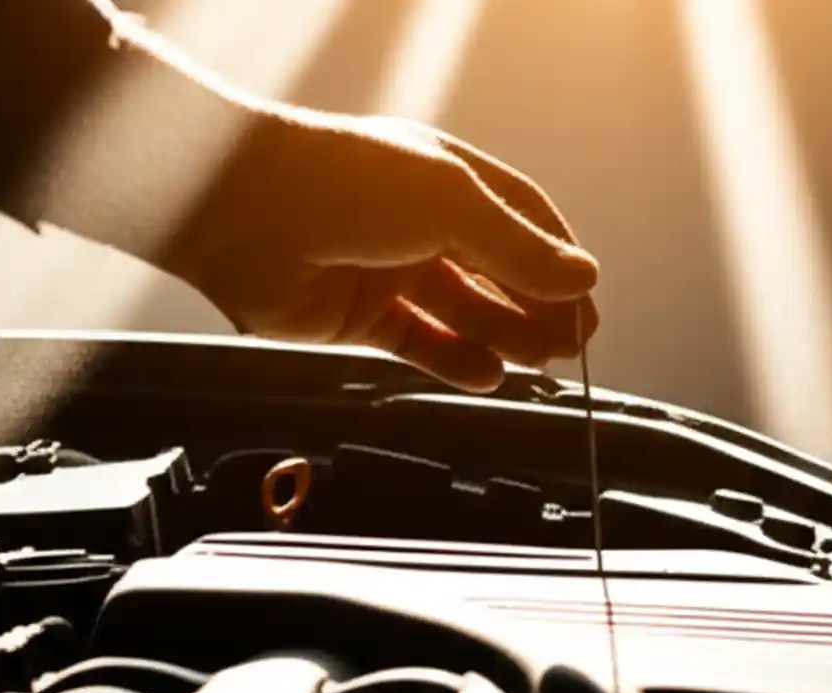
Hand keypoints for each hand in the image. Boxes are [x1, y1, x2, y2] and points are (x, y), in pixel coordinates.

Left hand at [163, 109, 599, 392]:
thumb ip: (517, 247)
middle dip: (535, 306)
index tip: (588, 301)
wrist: (243, 211)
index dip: (557, 260)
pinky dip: (453, 361)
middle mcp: (417, 222)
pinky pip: (417, 342)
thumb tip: (582, 278)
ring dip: (502, 336)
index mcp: (446, 177)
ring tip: (539, 362)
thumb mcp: (453, 203)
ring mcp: (385, 270)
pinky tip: (488, 376)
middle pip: (494, 270)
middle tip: (571, 344)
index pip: (522, 218)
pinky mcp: (355, 317)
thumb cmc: (346, 183)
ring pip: (460, 310)